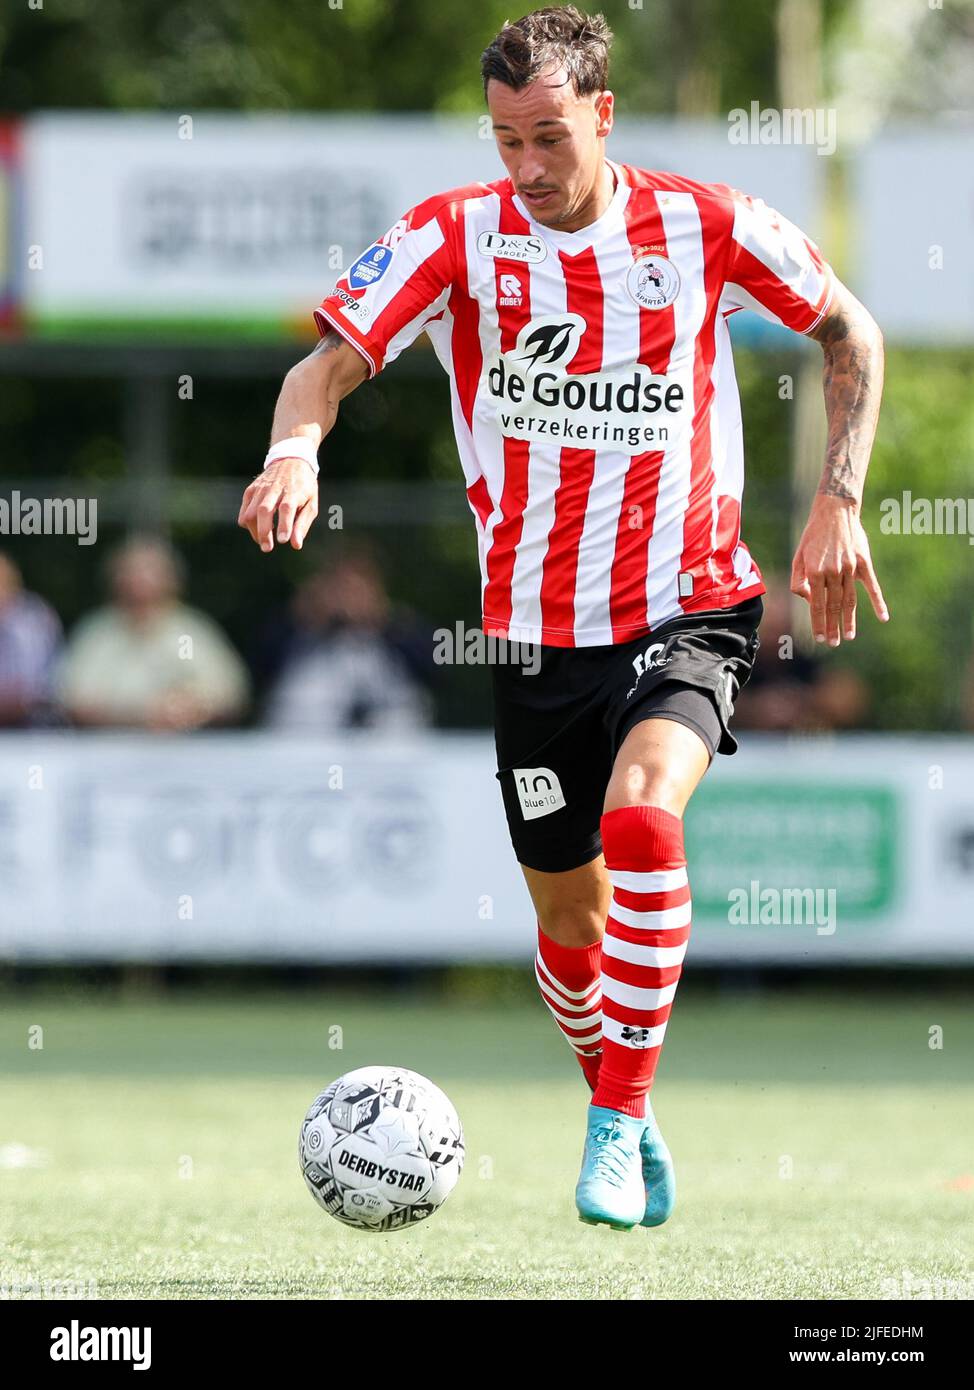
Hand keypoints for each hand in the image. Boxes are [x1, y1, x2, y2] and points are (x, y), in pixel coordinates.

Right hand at [238, 458, 317, 551]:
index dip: (284, 525)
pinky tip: (258, 527)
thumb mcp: (310, 503)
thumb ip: (302, 525)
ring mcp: (260, 489)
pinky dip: (248, 524)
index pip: (286, 508)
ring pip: (250, 513)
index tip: (282, 540)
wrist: (290, 460)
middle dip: (264, 531)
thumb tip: (296, 545)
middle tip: (267, 548)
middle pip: (264, 510)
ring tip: (265, 540)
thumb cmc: (304, 487)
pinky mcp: (250, 490)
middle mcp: (274, 488)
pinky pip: (244, 512)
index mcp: (293, 491)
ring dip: (255, 531)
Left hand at [790, 494, 888, 645]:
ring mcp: (850, 567)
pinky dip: (878, 602)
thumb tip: (810, 601)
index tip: (820, 638)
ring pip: (850, 600)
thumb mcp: (798, 556)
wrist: (834, 512)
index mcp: (815, 571)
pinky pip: (872, 586)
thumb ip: (800, 580)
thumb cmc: (813, 536)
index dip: (818, 623)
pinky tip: (883, 617)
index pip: (817, 605)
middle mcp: (832, 571)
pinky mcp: (863, 562)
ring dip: (849, 620)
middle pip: (833, 606)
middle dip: (833, 627)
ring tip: (848, 636)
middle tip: (833, 643)